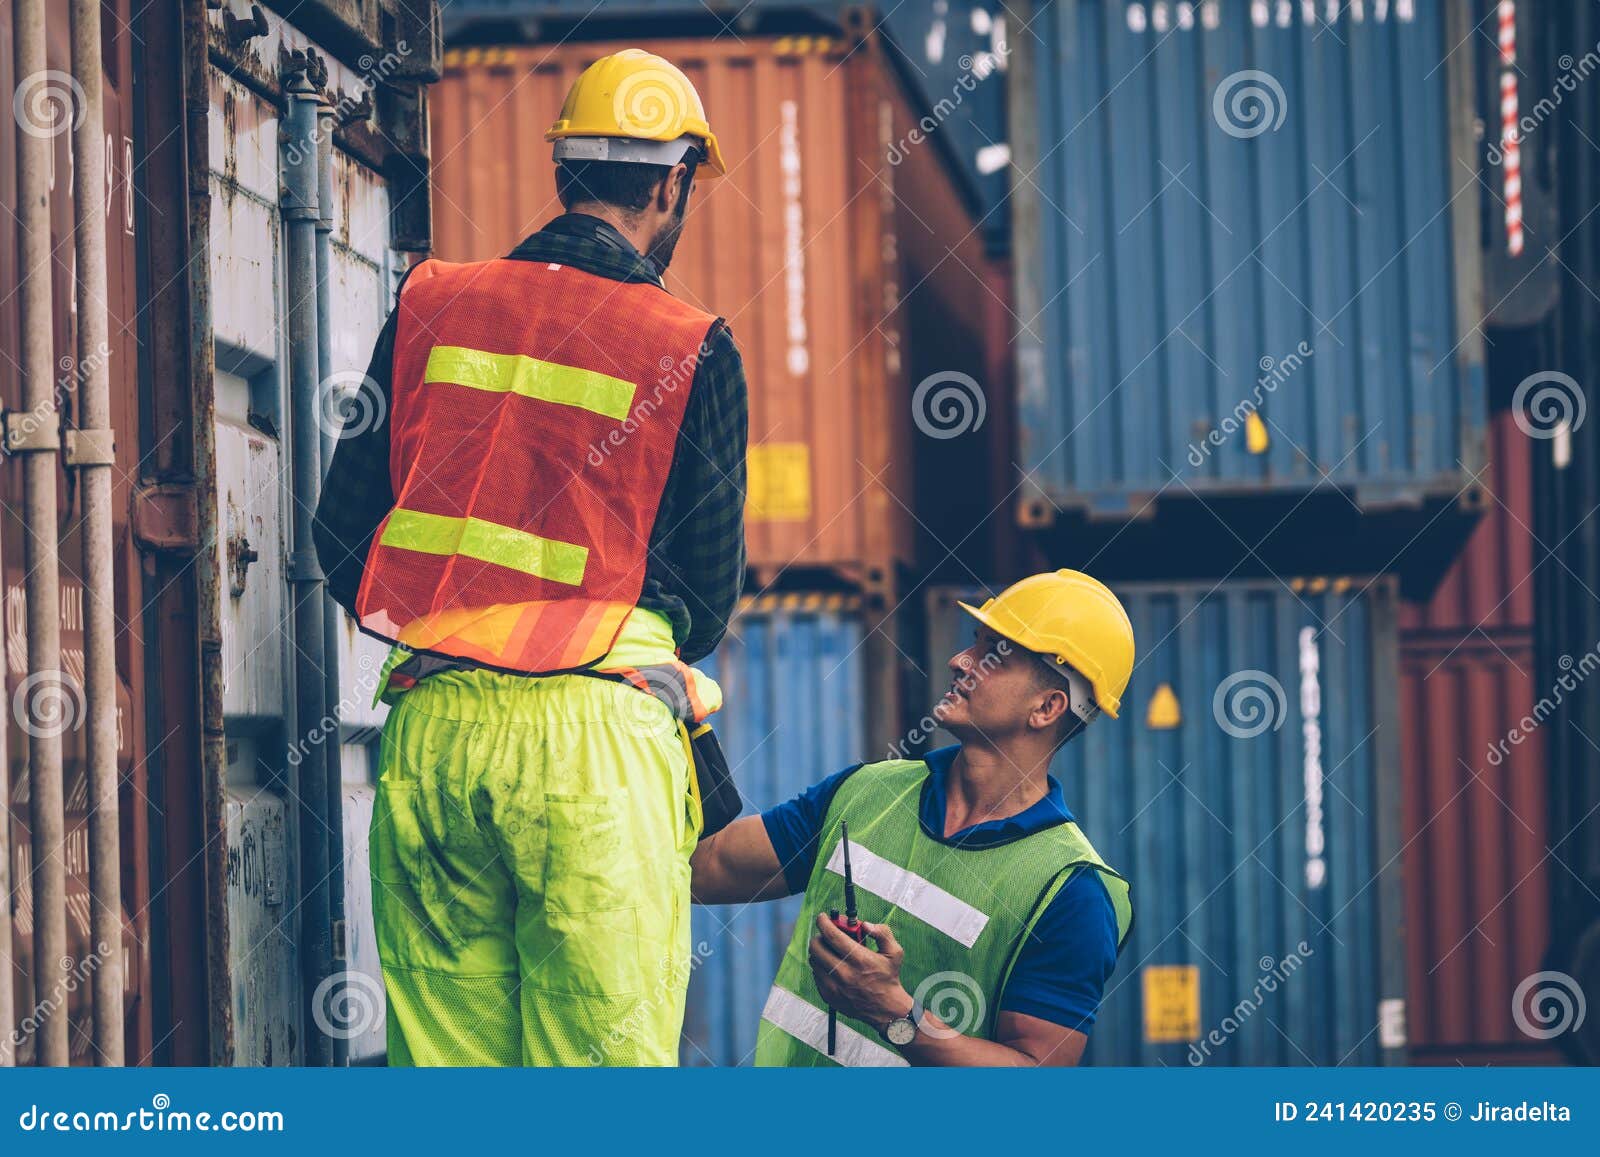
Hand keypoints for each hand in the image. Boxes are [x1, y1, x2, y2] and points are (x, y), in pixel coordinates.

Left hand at [808, 915, 912, 1030]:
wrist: (886, 1010)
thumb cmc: (888, 978)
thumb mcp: (894, 952)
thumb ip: (882, 933)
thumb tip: (865, 924)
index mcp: (860, 960)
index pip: (833, 936)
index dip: (824, 923)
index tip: (822, 917)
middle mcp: (845, 973)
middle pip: (817, 947)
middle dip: (819, 936)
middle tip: (826, 935)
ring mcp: (834, 987)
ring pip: (814, 961)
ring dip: (819, 952)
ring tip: (830, 951)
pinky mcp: (828, 996)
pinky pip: (816, 975)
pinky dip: (821, 967)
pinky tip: (833, 966)